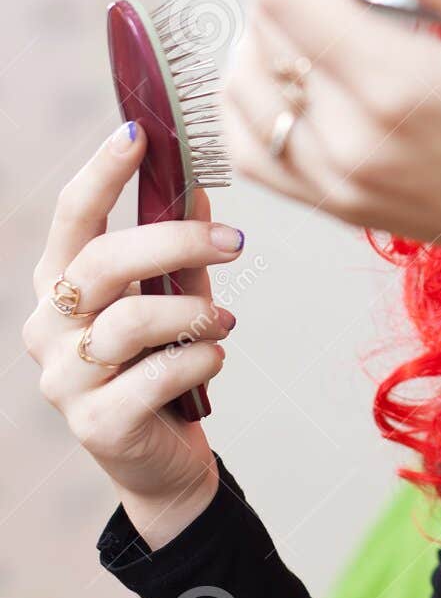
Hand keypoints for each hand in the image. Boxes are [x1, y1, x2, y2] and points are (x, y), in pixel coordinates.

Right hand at [22, 122, 241, 547]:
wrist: (164, 465)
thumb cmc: (164, 367)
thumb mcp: (173, 299)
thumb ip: (179, 251)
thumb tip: (198, 185)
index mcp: (59, 285)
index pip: (72, 218)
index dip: (101, 172)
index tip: (139, 132)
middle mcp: (48, 327)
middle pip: (102, 261)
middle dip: (176, 241)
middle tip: (236, 240)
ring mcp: (63, 378)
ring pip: (131, 320)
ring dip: (194, 311)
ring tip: (225, 319)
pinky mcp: (94, 423)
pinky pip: (155, 375)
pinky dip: (199, 361)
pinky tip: (212, 362)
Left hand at [222, 0, 440, 308]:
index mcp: (400, 88)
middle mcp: (353, 143)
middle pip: (263, 29)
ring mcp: (339, 183)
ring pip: (243, 86)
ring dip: (262, 28)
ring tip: (323, 3)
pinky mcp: (339, 206)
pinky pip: (251, 148)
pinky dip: (250, 97)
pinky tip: (294, 67)